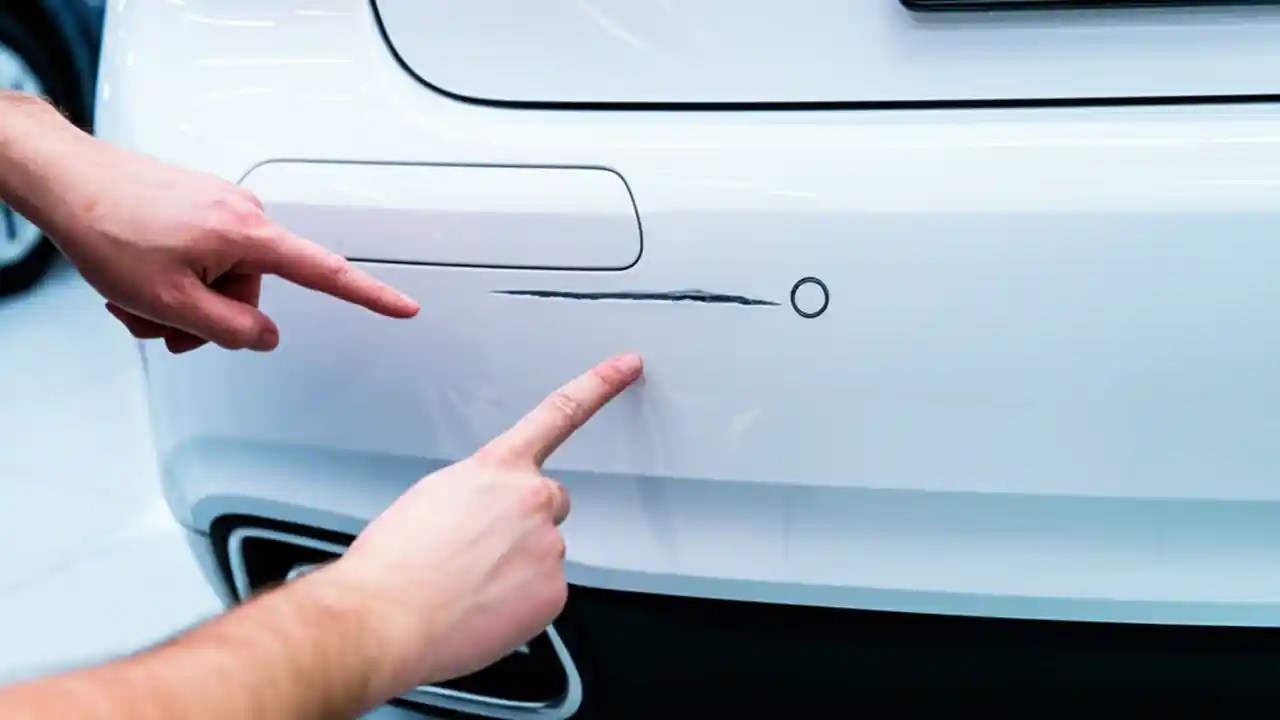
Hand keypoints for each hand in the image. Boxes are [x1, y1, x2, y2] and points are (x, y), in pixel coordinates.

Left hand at [43, 136, 417, 352]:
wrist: (63, 179)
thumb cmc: (108, 226)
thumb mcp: (169, 303)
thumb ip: (230, 330)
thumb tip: (265, 338)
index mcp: (248, 235)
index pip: (325, 273)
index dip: (371, 296)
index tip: (405, 307)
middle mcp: (242, 215)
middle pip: (251, 294)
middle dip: (208, 317)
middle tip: (160, 321)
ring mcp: (218, 209)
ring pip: (220, 281)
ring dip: (181, 302)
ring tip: (136, 298)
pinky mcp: (196, 207)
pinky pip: (201, 258)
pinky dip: (172, 278)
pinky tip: (136, 278)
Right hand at [324, 353, 642, 702]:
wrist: (385, 620)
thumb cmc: (394, 564)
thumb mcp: (431, 498)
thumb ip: (477, 491)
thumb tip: (486, 509)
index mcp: (496, 468)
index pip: (559, 413)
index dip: (600, 384)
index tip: (628, 366)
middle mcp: (531, 499)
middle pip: (551, 501)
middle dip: (526, 521)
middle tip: (482, 549)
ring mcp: (548, 546)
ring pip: (543, 551)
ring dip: (517, 565)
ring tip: (469, 583)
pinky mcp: (554, 591)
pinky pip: (544, 593)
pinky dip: (520, 602)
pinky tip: (483, 607)